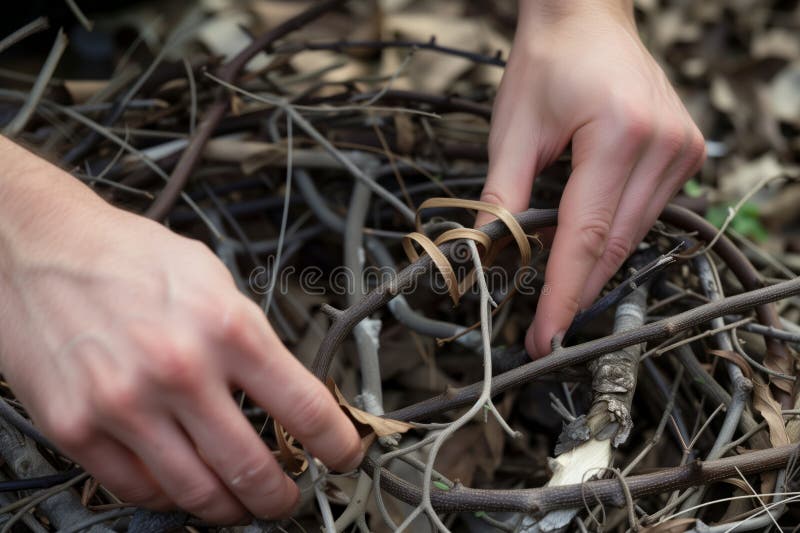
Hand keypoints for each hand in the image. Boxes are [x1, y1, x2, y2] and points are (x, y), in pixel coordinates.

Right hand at [0, 138, 361, 522]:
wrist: (41, 246)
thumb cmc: (128, 256)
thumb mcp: (213, 279)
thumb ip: (249, 337)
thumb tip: (284, 387)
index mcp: (226, 327)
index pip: (305, 408)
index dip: (338, 445)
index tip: (344, 456)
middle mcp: (179, 370)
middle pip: (253, 468)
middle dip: (283, 495)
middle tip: (290, 496)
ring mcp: (125, 406)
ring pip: (198, 494)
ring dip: (231, 509)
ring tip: (242, 502)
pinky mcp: (78, 428)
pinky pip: (138, 490)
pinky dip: (171, 498)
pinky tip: (185, 485)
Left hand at [478, 0, 705, 357]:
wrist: (586, 18)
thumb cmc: (549, 62)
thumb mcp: (513, 129)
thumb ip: (502, 196)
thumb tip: (489, 252)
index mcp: (620, 135)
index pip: (587, 236)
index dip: (563, 292)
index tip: (546, 335)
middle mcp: (662, 145)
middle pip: (616, 243)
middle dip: (578, 289)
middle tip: (547, 330)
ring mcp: (681, 149)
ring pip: (635, 235)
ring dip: (596, 266)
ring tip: (560, 293)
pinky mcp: (684, 153)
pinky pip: (647, 214)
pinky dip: (615, 237)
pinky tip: (588, 250)